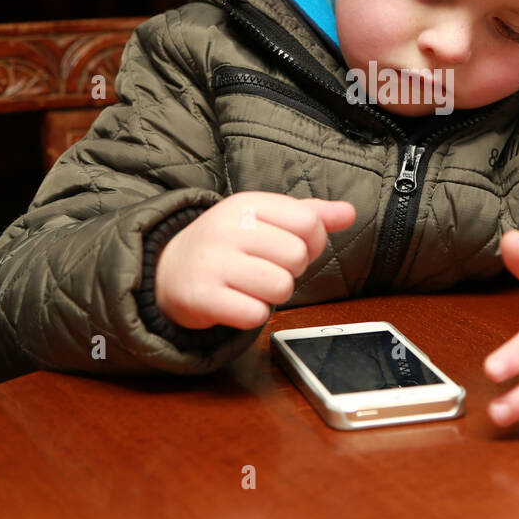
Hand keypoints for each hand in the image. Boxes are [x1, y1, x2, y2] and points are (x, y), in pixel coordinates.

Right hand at [154, 191, 355, 329]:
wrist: (169, 270)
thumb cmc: (228, 245)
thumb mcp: (264, 220)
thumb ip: (310, 215)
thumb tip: (349, 212)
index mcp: (247, 203)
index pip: (308, 222)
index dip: (311, 242)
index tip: (287, 246)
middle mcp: (228, 227)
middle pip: (298, 257)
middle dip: (290, 270)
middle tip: (263, 269)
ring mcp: (213, 261)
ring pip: (281, 286)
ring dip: (272, 295)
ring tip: (250, 285)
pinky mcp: (202, 296)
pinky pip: (255, 314)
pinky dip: (252, 314)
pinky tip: (235, 302)